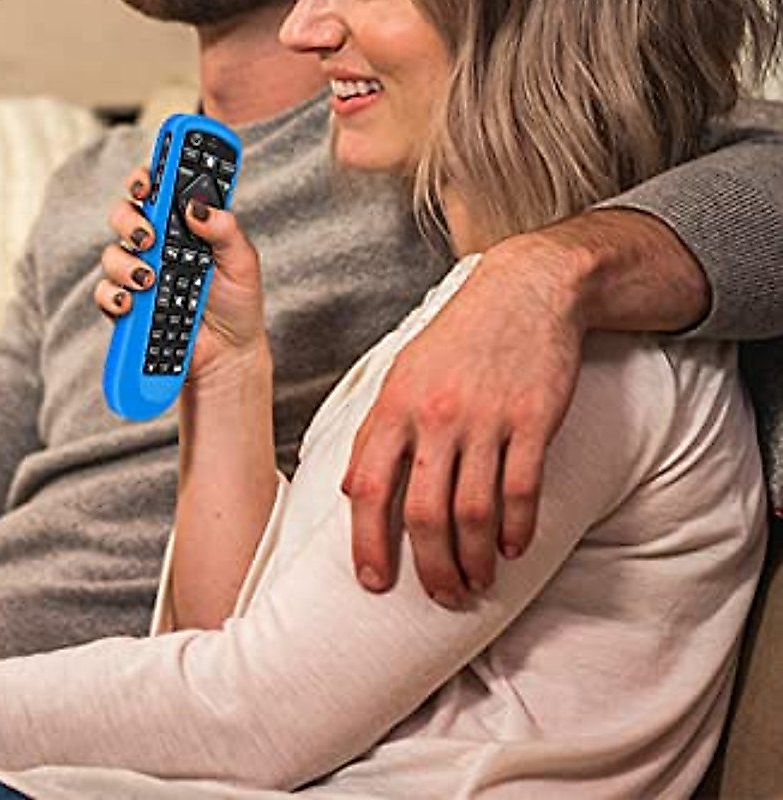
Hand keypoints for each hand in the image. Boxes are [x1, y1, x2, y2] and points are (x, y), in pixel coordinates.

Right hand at [95, 166, 266, 376]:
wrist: (228, 356)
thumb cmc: (238, 304)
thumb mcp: (242, 263)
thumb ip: (225, 230)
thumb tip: (197, 206)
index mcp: (183, 226)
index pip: (157, 189)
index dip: (145, 177)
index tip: (145, 182)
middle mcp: (157, 245)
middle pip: (124, 215)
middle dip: (130, 220)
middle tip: (149, 237)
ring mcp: (139, 274)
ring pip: (111, 254)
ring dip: (125, 263)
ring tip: (149, 280)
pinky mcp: (128, 306)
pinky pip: (105, 293)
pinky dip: (113, 296)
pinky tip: (131, 303)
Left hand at [343, 235, 585, 606]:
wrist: (527, 288)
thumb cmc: (459, 334)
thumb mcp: (403, 370)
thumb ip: (378, 428)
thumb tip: (352, 487)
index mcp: (395, 404)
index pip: (368, 487)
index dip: (367, 541)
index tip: (374, 582)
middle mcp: (435, 416)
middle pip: (424, 514)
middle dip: (430, 568)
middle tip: (441, 596)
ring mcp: (486, 419)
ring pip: (474, 514)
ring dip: (476, 560)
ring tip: (477, 582)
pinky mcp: (532, 421)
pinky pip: (522, 491)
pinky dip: (518, 530)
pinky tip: (515, 549)